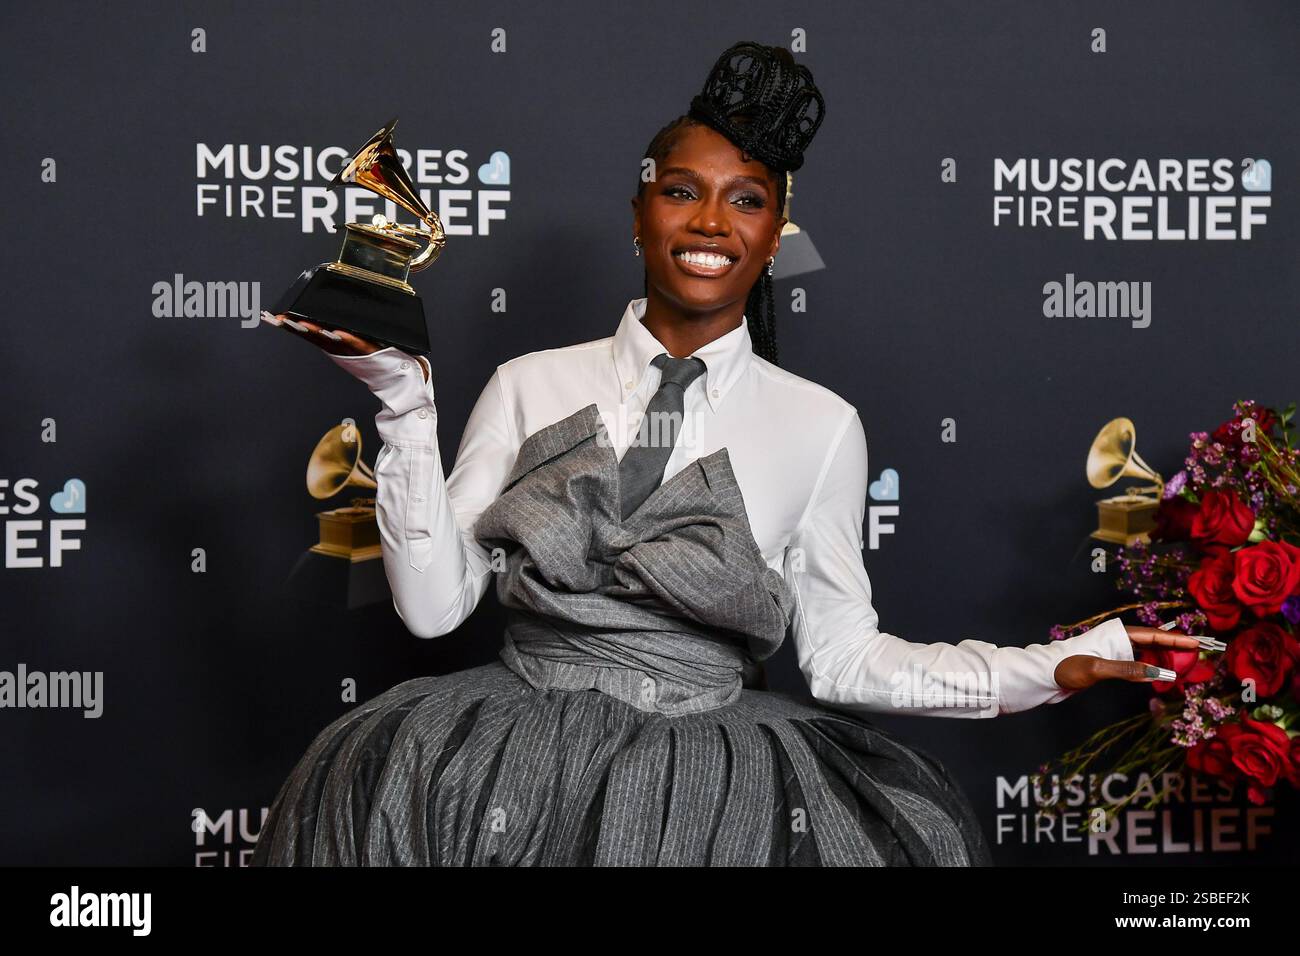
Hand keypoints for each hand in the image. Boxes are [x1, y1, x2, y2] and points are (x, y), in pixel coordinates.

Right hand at [260, 311, 381, 357]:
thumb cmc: (367, 353)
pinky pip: (357, 344)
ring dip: (317, 332)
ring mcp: (351, 349)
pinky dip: (348, 339)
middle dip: (297, 327)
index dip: (290, 325)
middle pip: (314, 335)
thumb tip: (319, 315)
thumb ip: (334, 329)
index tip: (273, 318)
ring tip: (304, 324)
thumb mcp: (347, 340)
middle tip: (282, 320)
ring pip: (331, 340)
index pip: (306, 331)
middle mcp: (337, 346)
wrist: (389, 372)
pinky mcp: (368, 350)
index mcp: (330, 341)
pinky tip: (339, 333)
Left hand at [1053, 624, 1207, 691]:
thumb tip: (1158, 673)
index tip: (1198, 642)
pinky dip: (1151, 670)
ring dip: (1165, 660)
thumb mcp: (1096, 668)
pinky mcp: (1110, 665)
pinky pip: (1138, 665)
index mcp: (1116, 635)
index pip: (1153, 635)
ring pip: (1147, 654)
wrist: (1044, 675)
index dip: (1176, 639)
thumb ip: (1127, 669)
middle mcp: (1117, 641)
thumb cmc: (1066, 667)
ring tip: (1186, 666)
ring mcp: (1114, 653)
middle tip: (1199, 655)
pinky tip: (1162, 676)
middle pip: (1153, 643)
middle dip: (1176, 648)